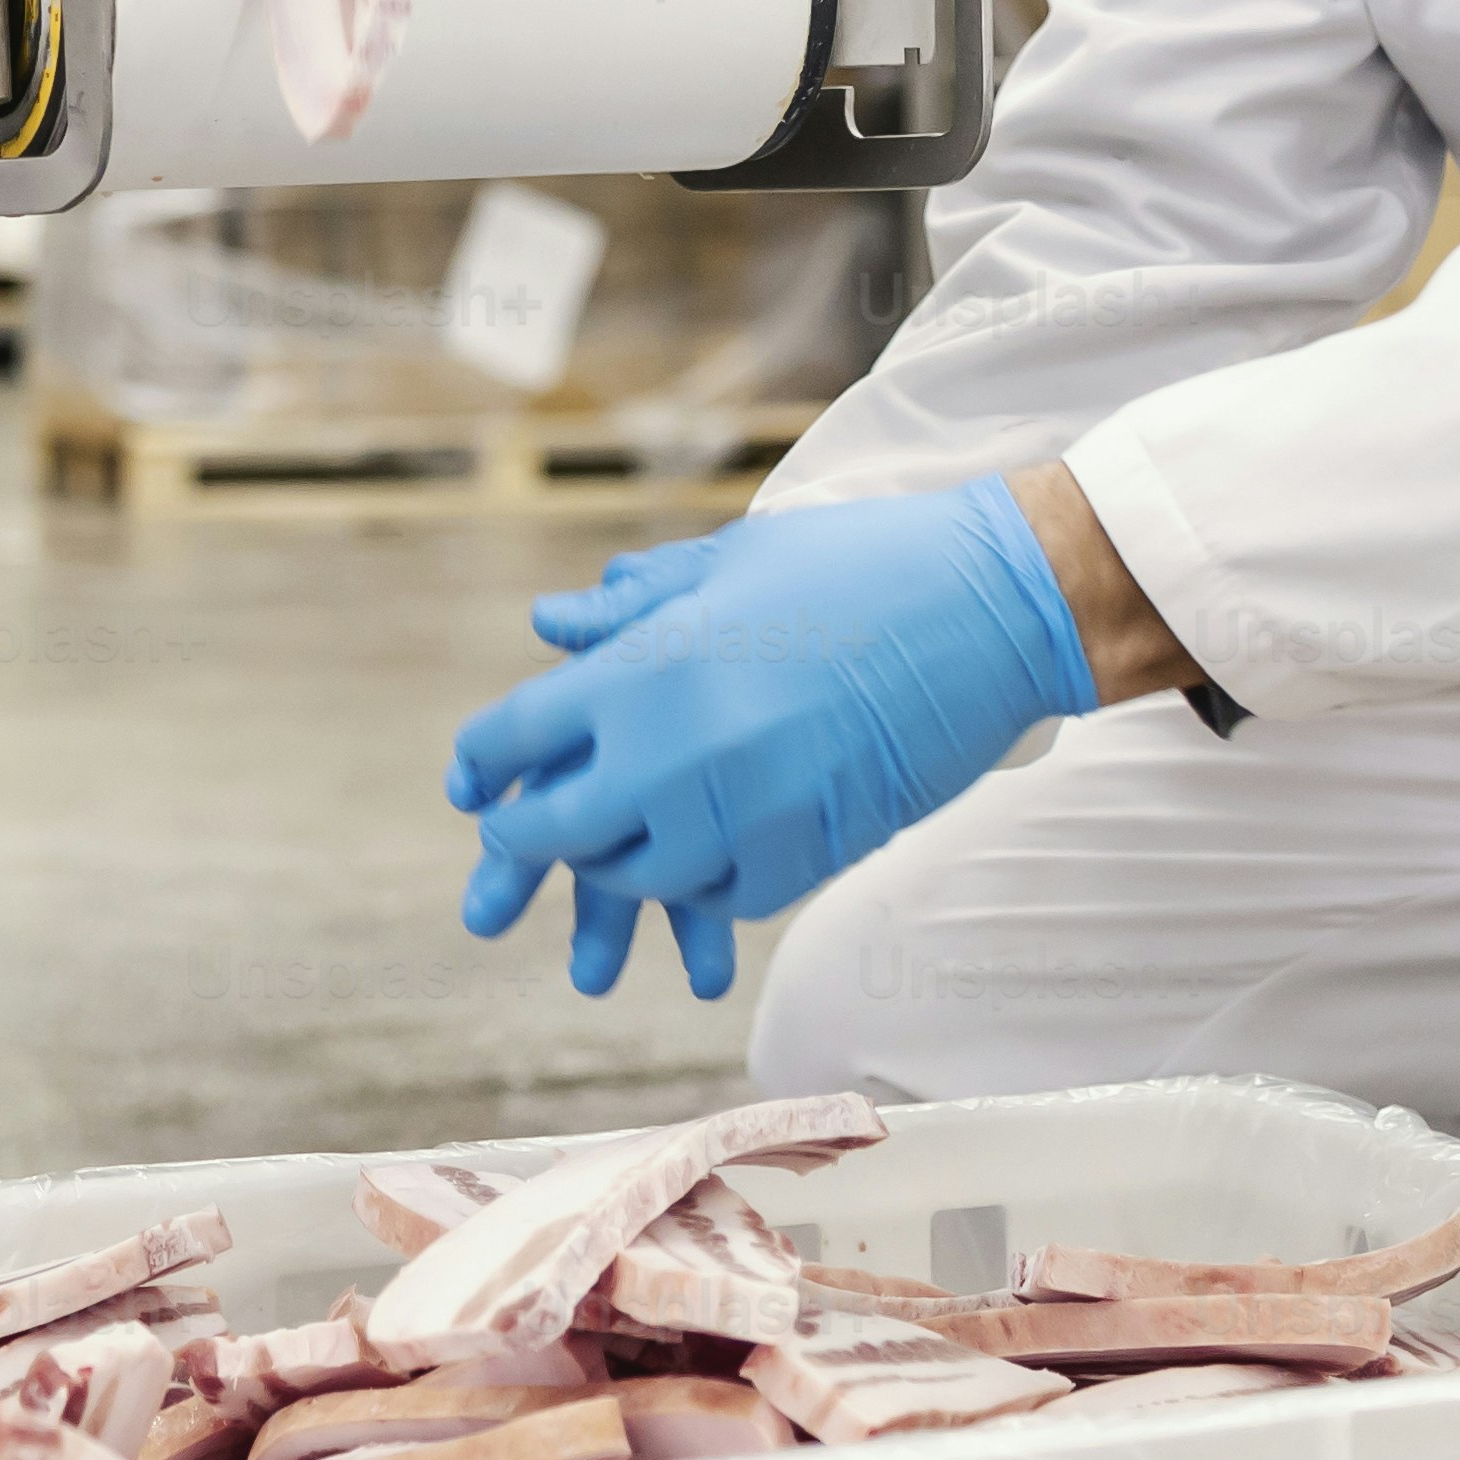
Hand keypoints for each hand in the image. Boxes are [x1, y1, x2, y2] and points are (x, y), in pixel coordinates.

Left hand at [445, 480, 1101, 1001]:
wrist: (986, 611)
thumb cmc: (857, 564)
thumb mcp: (731, 565)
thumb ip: (634, 606)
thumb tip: (551, 622)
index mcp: (644, 666)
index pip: (515, 736)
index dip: (482, 765)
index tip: (473, 784)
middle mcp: (673, 751)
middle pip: (555, 827)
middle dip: (526, 839)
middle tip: (516, 845)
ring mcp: (737, 814)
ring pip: (635, 875)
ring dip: (617, 866)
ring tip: (612, 855)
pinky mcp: (801, 856)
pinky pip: (720, 896)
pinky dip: (700, 886)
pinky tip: (700, 864)